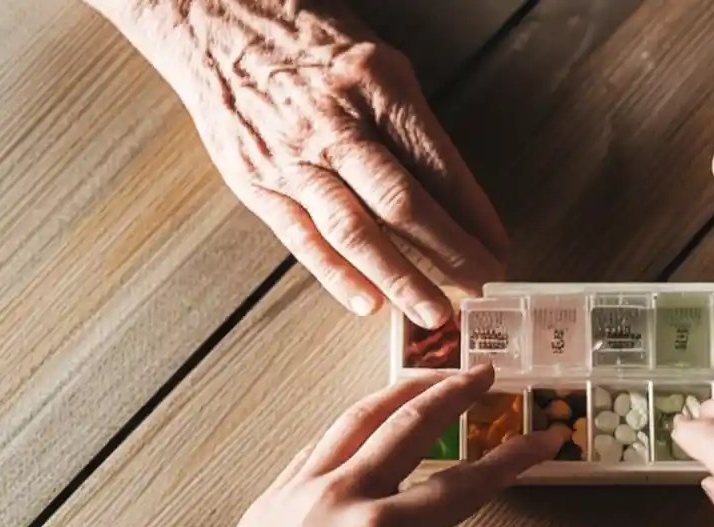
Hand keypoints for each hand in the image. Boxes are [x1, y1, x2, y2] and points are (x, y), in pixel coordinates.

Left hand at [67, 366, 565, 526]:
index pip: (463, 483)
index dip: (512, 459)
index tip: (545, 439)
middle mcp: (341, 495)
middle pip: (413, 424)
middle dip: (457, 393)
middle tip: (489, 373)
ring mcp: (304, 485)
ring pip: (364, 415)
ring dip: (407, 387)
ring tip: (439, 373)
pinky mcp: (278, 488)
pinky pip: (326, 436)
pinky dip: (361, 416)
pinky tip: (376, 417)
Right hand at [93, 0, 507, 326]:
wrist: (215, 21)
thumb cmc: (306, 40)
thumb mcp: (377, 62)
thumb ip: (409, 127)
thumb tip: (449, 194)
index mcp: (376, 85)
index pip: (438, 164)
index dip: (474, 214)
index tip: (498, 246)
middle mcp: (336, 124)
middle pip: (404, 203)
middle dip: (451, 252)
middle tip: (484, 285)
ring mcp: (294, 157)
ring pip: (355, 230)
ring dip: (401, 278)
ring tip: (436, 311)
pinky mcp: (258, 181)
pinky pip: (303, 238)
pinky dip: (338, 276)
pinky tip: (369, 303)